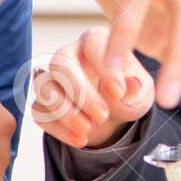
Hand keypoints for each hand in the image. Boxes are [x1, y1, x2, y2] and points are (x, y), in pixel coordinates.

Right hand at [31, 25, 156, 149]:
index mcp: (96, 42)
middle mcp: (70, 55)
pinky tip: (79, 138)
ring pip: (44, 86)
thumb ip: (136, 88)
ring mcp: (52, 78)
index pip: (92, 42)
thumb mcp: (140, 92)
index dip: (103, 66)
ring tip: (88, 129)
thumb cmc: (125, 95)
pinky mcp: (43, 103)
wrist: (113, 119)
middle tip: (102, 115)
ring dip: (65, 111)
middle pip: (61, 62)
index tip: (118, 92)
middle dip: (81, 92)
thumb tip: (133, 83)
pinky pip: (40, 112)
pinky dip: (59, 128)